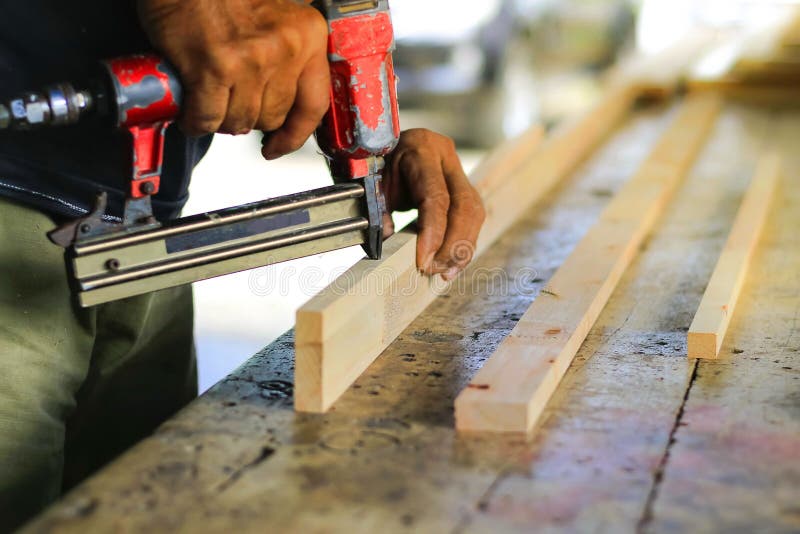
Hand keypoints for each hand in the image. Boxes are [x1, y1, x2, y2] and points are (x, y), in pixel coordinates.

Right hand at [137, 0, 329, 158]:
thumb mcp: (276, 17)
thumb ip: (288, 55)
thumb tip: (282, 100)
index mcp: (306, 35)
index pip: (314, 104)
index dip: (295, 134)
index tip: (281, 144)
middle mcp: (285, 48)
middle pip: (274, 116)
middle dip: (250, 117)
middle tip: (232, 103)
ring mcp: (251, 61)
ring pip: (242, 121)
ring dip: (222, 119)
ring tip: (210, 101)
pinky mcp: (214, 68)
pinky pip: (209, 118)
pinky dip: (196, 121)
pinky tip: (191, 112)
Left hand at [382, 129, 485, 280]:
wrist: (383, 144)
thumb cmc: (374, 163)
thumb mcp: (370, 182)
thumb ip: (378, 211)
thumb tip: (387, 244)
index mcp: (421, 149)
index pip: (435, 197)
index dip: (433, 234)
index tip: (423, 262)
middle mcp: (445, 156)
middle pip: (464, 207)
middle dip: (452, 245)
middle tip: (434, 270)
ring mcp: (458, 169)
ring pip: (474, 214)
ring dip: (461, 248)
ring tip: (444, 272)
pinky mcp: (463, 185)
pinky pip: (473, 217)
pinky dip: (463, 243)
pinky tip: (452, 263)